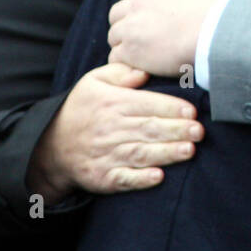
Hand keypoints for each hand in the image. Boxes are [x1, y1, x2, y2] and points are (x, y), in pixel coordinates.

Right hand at [26, 61, 202, 203]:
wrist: (51, 145)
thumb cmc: (81, 108)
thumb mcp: (93, 81)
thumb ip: (119, 73)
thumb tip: (144, 71)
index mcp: (111, 103)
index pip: (146, 104)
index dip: (170, 108)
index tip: (192, 111)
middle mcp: (110, 128)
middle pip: (148, 129)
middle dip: (176, 130)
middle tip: (199, 131)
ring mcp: (106, 154)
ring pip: (141, 153)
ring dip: (166, 153)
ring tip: (189, 151)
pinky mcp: (103, 177)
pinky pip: (124, 179)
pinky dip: (141, 179)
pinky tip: (158, 177)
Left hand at [107, 0, 238, 76]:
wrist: (219, 34)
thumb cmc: (220, 0)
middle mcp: (138, 1)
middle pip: (117, 9)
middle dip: (126, 18)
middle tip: (140, 28)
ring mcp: (132, 28)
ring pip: (114, 33)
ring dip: (124, 40)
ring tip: (140, 49)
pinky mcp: (132, 52)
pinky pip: (116, 57)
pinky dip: (124, 61)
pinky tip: (139, 66)